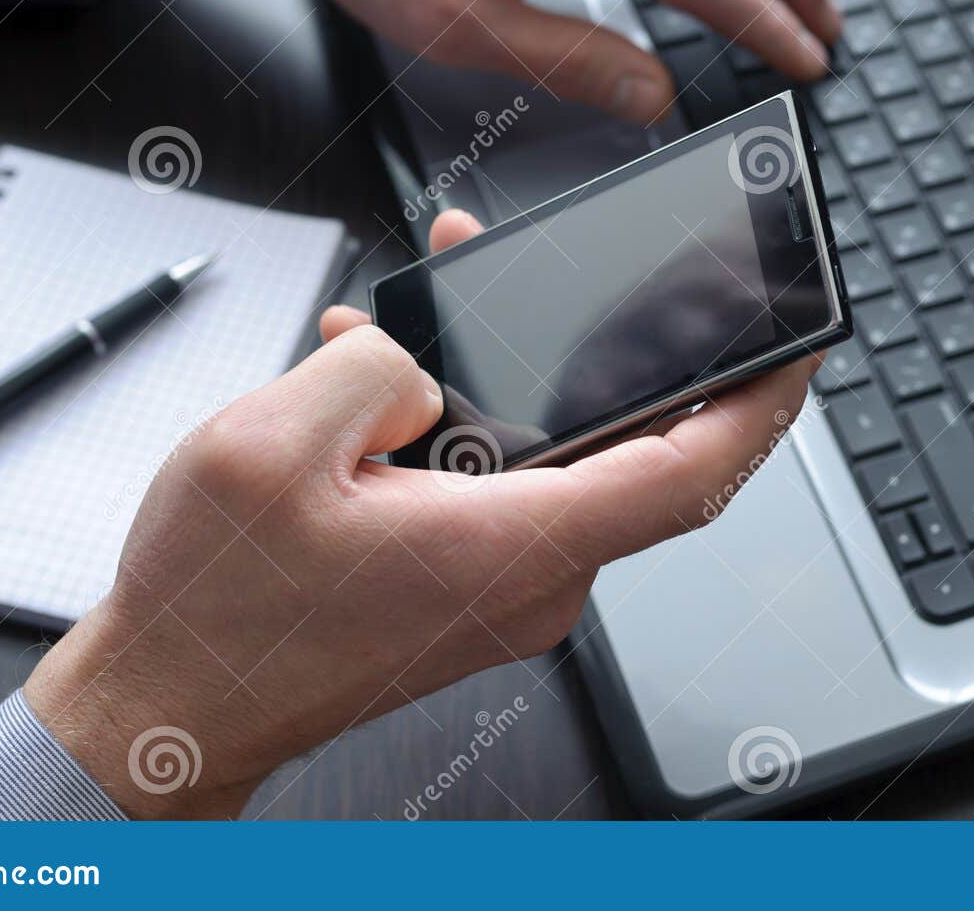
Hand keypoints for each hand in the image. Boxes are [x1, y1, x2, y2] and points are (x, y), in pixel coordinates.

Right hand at [23, 208, 816, 817]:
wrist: (171, 709)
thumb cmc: (219, 611)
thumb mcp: (270, 447)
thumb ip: (378, 370)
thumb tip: (428, 357)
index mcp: (513, 547)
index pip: (691, 472)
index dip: (762, 403)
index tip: (802, 341)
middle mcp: (533, 577)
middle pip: (620, 444)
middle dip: (589, 341)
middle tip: (538, 265)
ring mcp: (506, 588)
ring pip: (549, 457)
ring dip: (502, 379)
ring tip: (409, 319)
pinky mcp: (471, 586)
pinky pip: (501, 486)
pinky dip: (463, 426)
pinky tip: (385, 389)